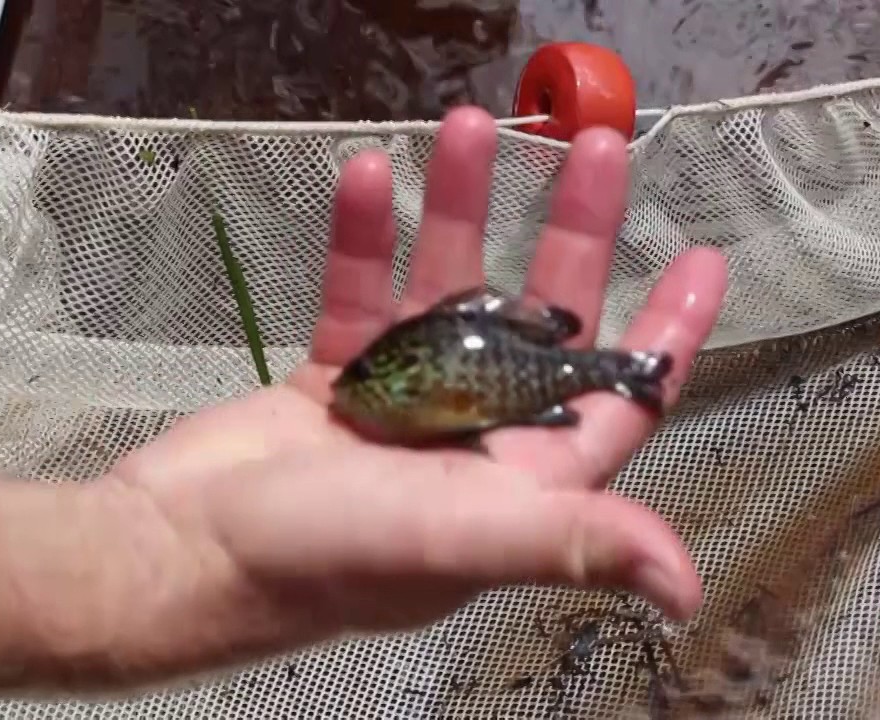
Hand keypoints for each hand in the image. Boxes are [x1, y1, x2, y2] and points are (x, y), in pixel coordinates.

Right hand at [107, 108, 728, 660]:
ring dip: (462, 209)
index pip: (618, 400)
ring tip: (468, 128)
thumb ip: (569, 540)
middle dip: (573, 234)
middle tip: (597, 149)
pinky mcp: (334, 379)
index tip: (701, 259)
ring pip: (448, 289)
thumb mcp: (459, 539)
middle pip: (541, 321)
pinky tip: (368, 177)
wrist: (177, 551)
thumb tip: (687, 589)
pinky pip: (362, 293)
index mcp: (521, 476)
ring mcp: (403, 401)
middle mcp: (473, 434)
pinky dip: (366, 238)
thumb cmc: (326, 556)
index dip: (666, 334)